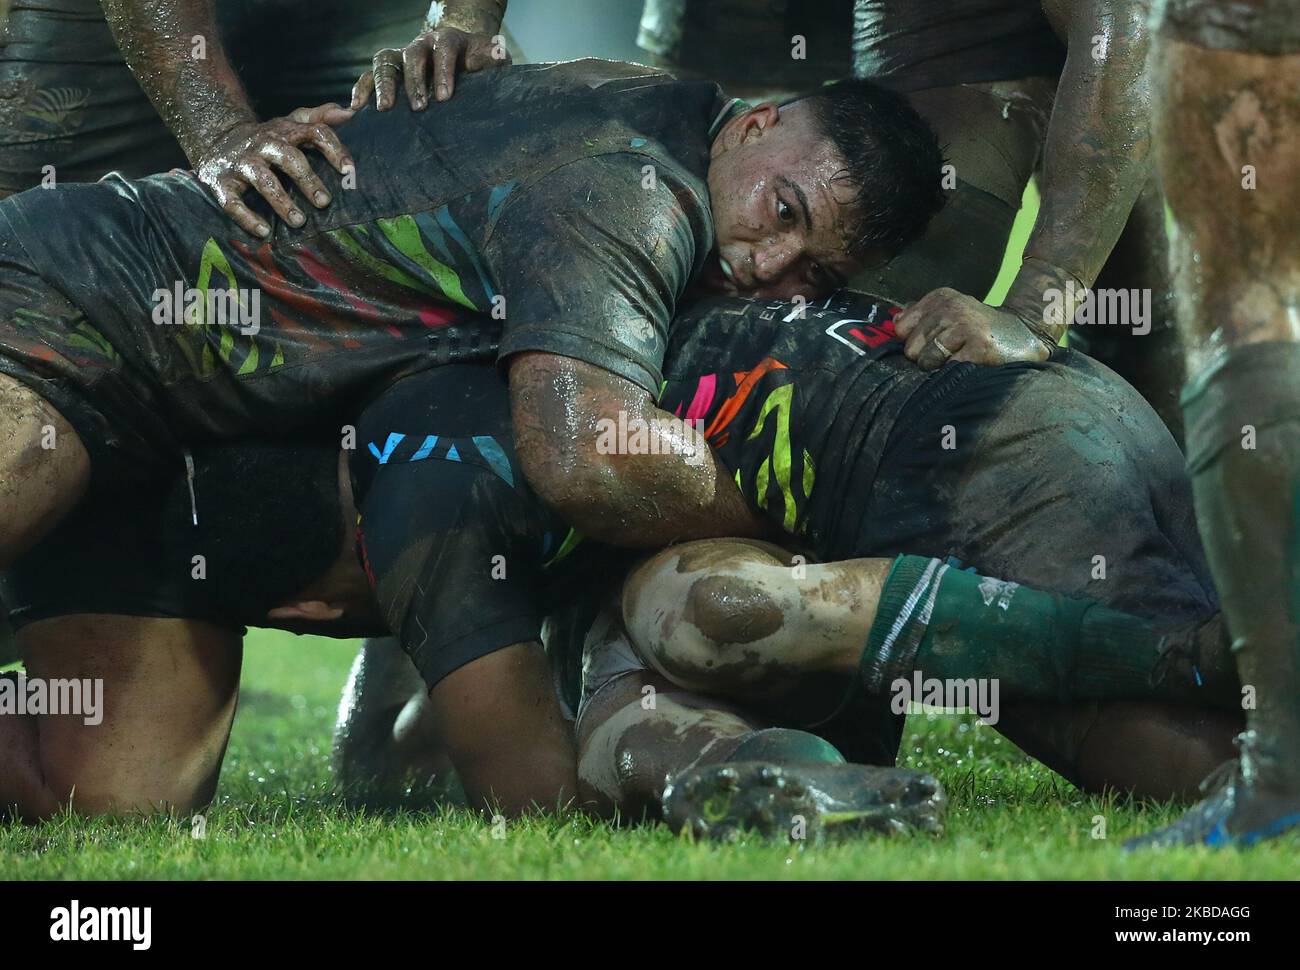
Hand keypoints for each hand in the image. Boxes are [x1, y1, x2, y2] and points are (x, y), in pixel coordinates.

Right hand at [196, 103, 355, 236]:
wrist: (216, 139)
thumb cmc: (267, 139)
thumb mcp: (290, 124)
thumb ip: (319, 118)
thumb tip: (350, 112)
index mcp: (285, 132)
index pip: (314, 132)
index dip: (334, 149)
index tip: (349, 171)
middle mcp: (263, 144)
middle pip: (289, 158)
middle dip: (307, 179)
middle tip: (324, 202)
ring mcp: (241, 163)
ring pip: (263, 180)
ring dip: (282, 202)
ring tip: (299, 221)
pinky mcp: (220, 182)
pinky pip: (232, 201)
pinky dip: (247, 217)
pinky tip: (265, 232)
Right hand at [351, 27, 509, 111]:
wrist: (460, 57)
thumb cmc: (479, 64)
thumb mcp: (492, 60)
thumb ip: (496, 58)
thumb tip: (499, 56)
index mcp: (448, 41)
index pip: (444, 51)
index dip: (444, 72)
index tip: (445, 97)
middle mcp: (421, 45)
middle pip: (412, 56)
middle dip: (414, 82)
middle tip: (419, 108)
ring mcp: (401, 57)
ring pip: (384, 62)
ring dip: (383, 85)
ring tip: (383, 109)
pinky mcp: (389, 71)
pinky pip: (368, 75)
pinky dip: (362, 90)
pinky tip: (357, 109)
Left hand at [894, 288, 1051, 369]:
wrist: (1026, 331)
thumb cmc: (978, 327)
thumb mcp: (950, 312)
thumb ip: (920, 316)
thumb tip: (894, 324)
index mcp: (940, 298)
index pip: (901, 328)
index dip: (913, 342)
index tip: (931, 343)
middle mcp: (951, 308)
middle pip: (911, 348)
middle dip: (926, 358)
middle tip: (950, 353)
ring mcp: (965, 326)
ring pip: (927, 361)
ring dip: (941, 368)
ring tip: (961, 358)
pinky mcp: (979, 347)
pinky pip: (948, 370)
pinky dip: (955, 374)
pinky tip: (970, 366)